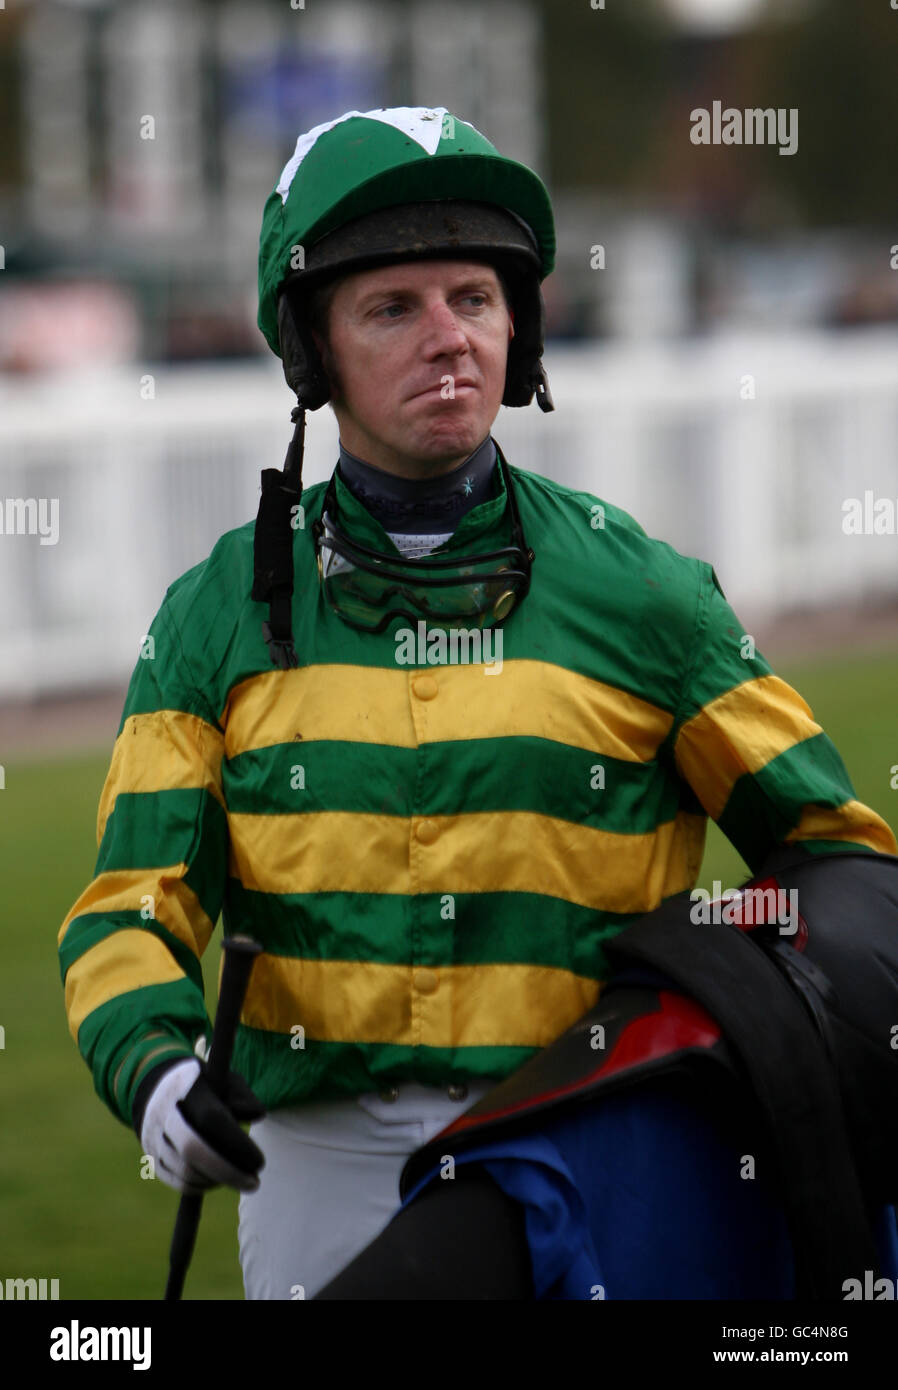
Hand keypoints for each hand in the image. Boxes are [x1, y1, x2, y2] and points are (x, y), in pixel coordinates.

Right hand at [139, 1057, 265, 1194]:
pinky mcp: (151, 1157)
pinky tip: (218, 1180)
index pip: (210, 1118)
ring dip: (217, 1180)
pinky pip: (176, 1181)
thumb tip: (257, 1115)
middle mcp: (164, 1112)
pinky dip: (201, 1187)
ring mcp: (153, 1136)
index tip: (259, 1162)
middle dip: (226, 1171)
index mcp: (186, 1087)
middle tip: (254, 1183)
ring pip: (184, 1170)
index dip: (236, 1143)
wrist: (157, 1089)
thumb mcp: (224, 1079)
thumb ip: (244, 1096)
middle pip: (191, 1148)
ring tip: (239, 1178)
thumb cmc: (205, 1086)